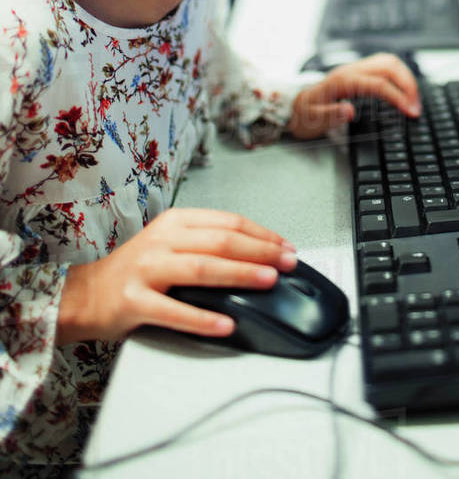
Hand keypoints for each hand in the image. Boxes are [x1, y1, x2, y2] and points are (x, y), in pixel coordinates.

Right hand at [55, 207, 297, 344]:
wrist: (85, 294)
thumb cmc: (134, 270)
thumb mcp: (170, 243)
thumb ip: (205, 243)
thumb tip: (255, 253)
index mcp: (175, 222)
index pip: (227, 222)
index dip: (261, 233)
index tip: (285, 246)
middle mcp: (162, 241)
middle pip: (220, 241)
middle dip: (260, 251)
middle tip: (287, 263)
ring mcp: (146, 270)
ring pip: (201, 268)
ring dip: (239, 274)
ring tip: (267, 281)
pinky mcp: (134, 301)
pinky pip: (174, 311)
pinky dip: (203, 318)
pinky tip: (226, 323)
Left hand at [286, 52, 420, 139]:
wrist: (292, 105)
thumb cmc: (302, 114)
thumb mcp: (311, 122)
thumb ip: (329, 116)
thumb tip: (349, 111)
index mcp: (342, 81)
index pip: (378, 84)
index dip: (398, 96)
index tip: (410, 111)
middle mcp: (351, 70)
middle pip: (388, 66)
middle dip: (408, 84)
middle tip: (416, 107)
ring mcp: (355, 68)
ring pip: (389, 61)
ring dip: (405, 77)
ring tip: (413, 99)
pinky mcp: (359, 71)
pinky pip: (384, 65)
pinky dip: (399, 75)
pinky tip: (403, 90)